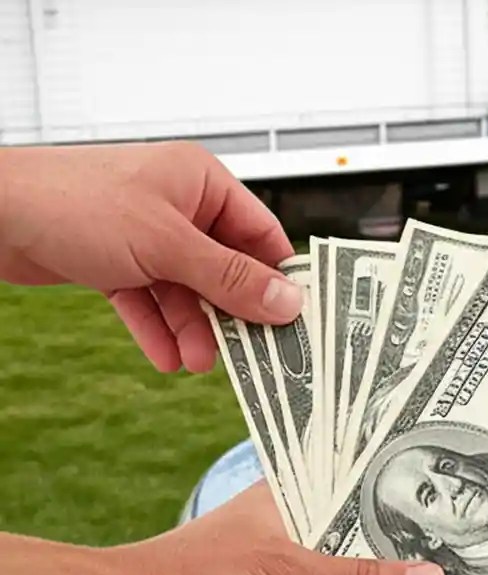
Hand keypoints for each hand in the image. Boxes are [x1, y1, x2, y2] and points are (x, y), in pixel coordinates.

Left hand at [0, 142, 301, 372]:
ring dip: (194, 328)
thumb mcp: (167, 246)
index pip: (260, 233)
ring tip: (196, 362)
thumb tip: (287, 302)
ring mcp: (146, 233)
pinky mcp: (116, 259)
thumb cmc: (76, 204)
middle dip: (232, 313)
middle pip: (225, 267)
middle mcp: (179, 205)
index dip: (278, 277)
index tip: (295, 320)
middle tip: (251, 354)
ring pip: (187, 289)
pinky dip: (158, 327)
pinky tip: (165, 357)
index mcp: (202, 182)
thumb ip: (230, 278)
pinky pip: (149, 299)